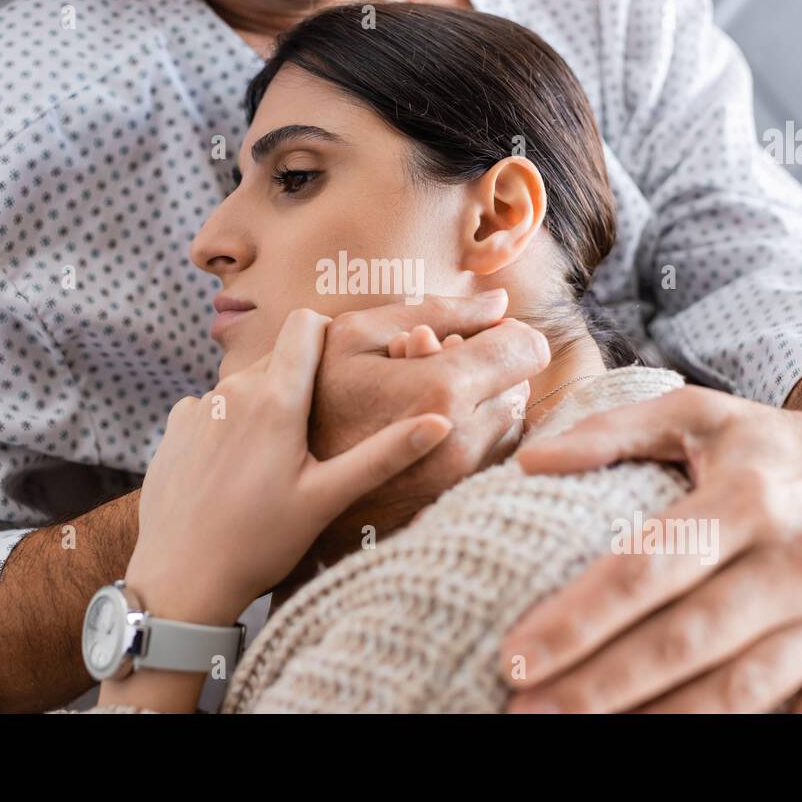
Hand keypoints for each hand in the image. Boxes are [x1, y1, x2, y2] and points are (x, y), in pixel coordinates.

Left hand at [124, 308, 454, 625]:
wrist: (180, 580)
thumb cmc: (260, 544)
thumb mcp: (328, 498)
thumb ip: (384, 454)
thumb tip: (441, 422)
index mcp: (276, 398)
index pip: (305, 323)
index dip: (328, 335)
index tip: (340, 369)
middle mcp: (232, 390)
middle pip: (279, 355)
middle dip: (301, 380)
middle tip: (317, 434)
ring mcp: (198, 405)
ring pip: (246, 383)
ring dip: (266, 405)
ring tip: (275, 463)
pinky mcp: (174, 425)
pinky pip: (213, 405)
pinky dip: (229, 424)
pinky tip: (234, 471)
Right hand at [309, 290, 549, 507]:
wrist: (277, 483)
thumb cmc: (311, 397)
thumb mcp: (355, 334)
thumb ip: (433, 311)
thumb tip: (500, 301)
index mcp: (442, 390)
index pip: (524, 348)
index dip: (503, 333)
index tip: (476, 335)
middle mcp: (462, 440)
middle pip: (520, 385)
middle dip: (490, 370)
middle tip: (438, 367)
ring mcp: (460, 478)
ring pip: (511, 423)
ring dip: (485, 403)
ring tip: (430, 399)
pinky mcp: (454, 501)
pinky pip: (495, 456)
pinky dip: (477, 436)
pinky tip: (434, 429)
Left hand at [501, 365, 801, 712]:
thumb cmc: (772, 446)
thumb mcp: (697, 415)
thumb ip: (612, 430)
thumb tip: (530, 461)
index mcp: (748, 496)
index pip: (647, 567)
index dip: (577, 618)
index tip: (515, 654)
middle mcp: (799, 560)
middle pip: (683, 640)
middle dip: (598, 686)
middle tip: (525, 710)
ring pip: (736, 691)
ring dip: (654, 725)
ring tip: (578, 739)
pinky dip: (740, 741)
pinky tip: (674, 748)